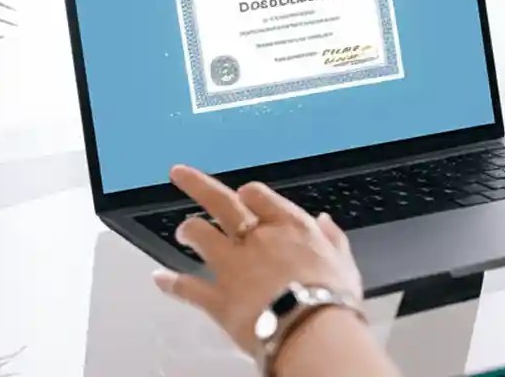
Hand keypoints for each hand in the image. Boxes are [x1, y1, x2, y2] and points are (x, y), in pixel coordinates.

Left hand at [151, 165, 363, 356]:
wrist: (312, 331)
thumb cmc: (333, 298)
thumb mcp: (344, 263)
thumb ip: (332, 239)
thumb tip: (325, 221)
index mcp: (288, 226)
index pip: (258, 194)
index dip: (248, 193)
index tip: (243, 194)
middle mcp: (255, 238)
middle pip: (220, 202)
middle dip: (197, 184)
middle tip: (178, 173)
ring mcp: (232, 266)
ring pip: (199, 235)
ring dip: (188, 230)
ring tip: (182, 231)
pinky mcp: (217, 298)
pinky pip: (187, 286)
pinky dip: (171, 283)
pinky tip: (160, 279)